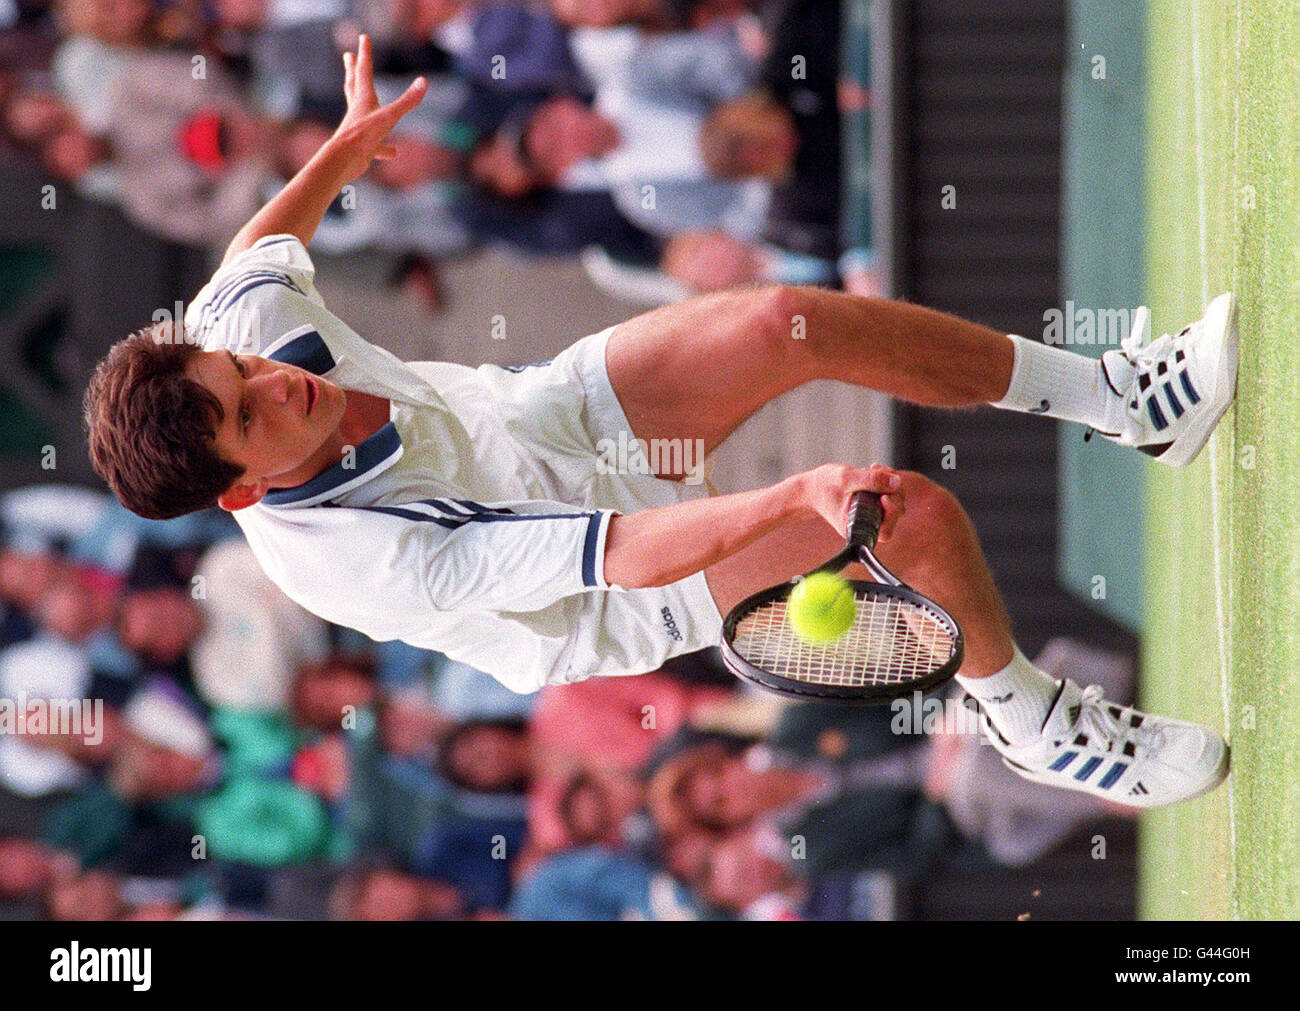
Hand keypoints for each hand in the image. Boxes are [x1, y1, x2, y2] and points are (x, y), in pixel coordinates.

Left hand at [331, 34, 427, 182]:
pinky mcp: (362, 146)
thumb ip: (407, 101)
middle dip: (352, 69)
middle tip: (348, 56)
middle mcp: (358, 110)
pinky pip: (376, 145)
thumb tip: (424, 82)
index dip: (366, 53)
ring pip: (361, 112)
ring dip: (361, 102)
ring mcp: (359, 128)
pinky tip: (394, 152)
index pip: (365, 70)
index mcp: (364, 99)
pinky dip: (385, 148)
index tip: (363, 37)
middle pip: (354, 84)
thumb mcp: (389, 117)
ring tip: (361, 98)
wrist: (345, 160)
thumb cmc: (364, 135)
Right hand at [794, 463, 905, 543]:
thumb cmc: (824, 486)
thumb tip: (896, 482)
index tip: (884, 495)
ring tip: (873, 469)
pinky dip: (887, 480)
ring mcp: (872, 515)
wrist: (813, 488)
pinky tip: (874, 470)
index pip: (885, 530)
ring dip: (891, 483)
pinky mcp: (874, 505)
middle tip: (879, 472)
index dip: (891, 513)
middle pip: (896, 513)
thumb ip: (871, 480)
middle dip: (893, 491)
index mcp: (857, 528)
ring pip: (896, 502)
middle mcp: (867, 525)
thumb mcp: (847, 479)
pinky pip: (891, 494)